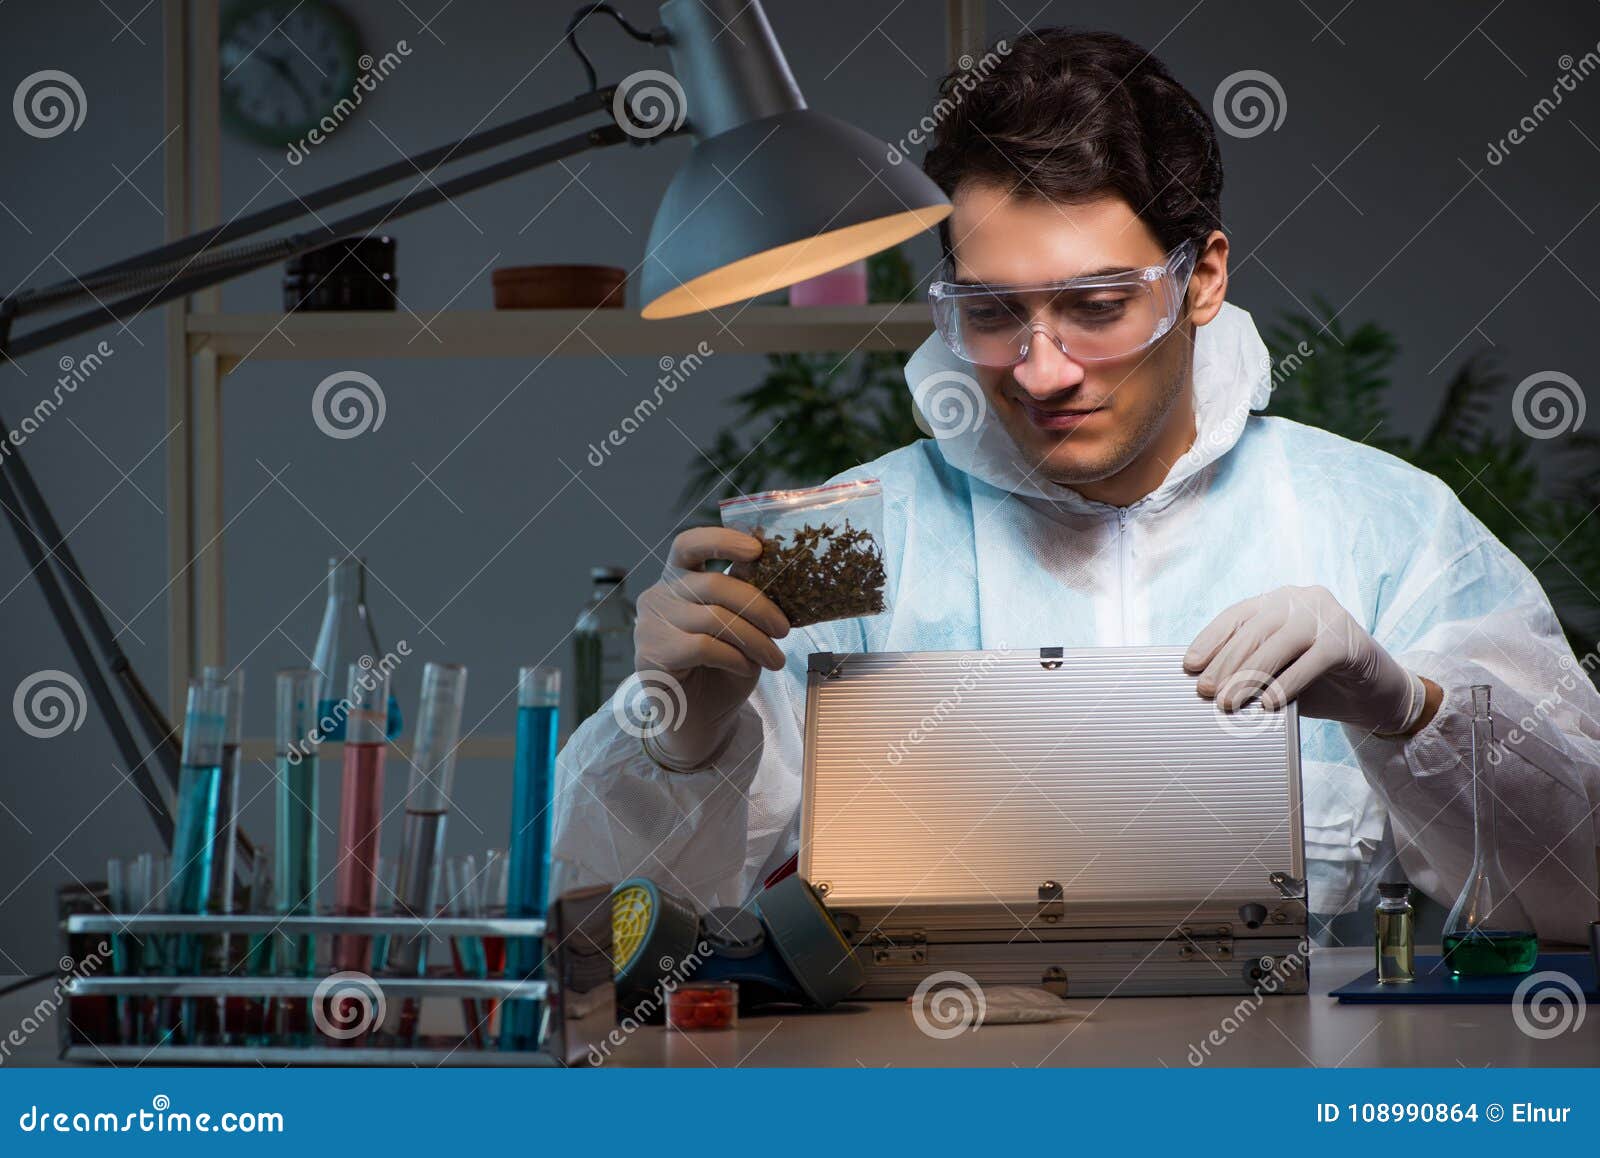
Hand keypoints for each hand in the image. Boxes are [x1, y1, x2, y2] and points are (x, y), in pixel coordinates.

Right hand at [633, 528, 790, 764]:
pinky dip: (734, 657)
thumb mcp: (739, 625)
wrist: (699, 721)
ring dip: (755, 641)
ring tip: (775, 659)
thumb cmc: (721, 668)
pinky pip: (703, 646)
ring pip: (714, 619)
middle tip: (784, 629)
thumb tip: (772, 565)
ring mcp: (650, 624)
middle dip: (758, 606)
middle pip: (713, 585)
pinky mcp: (652, 655)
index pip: (689, 544)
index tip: (756, 549)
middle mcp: (658, 595)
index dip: (721, 541)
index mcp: (678, 579)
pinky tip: (746, 668)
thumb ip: (744, 595)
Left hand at [1183, 585, 1426, 734]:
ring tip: (1230, 703)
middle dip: (1226, 664)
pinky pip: (1311, 661)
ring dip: (1250, 676)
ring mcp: (1326, 615)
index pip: (1236, 616)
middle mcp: (1300, 599)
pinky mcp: (1347, 639)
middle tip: (1207, 693)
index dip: (1210, 640)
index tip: (1189, 667)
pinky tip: (1269, 704)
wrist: (1375, 692)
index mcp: (1278, 601)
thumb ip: (1250, 668)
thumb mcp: (1277, 671)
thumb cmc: (1317, 682)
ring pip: (1278, 644)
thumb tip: (1208, 685)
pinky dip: (1287, 683)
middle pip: (1253, 631)